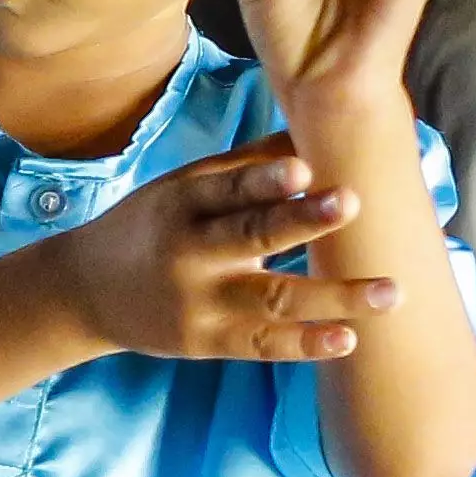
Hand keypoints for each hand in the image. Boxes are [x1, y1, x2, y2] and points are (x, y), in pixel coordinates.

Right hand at [31, 133, 382, 364]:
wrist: (84, 294)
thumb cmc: (148, 227)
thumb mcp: (180, 187)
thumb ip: (244, 167)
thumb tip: (312, 131)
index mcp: (181, 204)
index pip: (227, 189)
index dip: (264, 178)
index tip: (304, 167)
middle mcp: (188, 254)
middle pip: (251, 236)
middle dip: (303, 220)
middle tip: (353, 201)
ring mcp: (198, 303)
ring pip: (272, 297)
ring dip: (335, 296)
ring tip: (391, 292)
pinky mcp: (206, 343)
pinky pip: (262, 345)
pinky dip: (306, 344)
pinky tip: (349, 339)